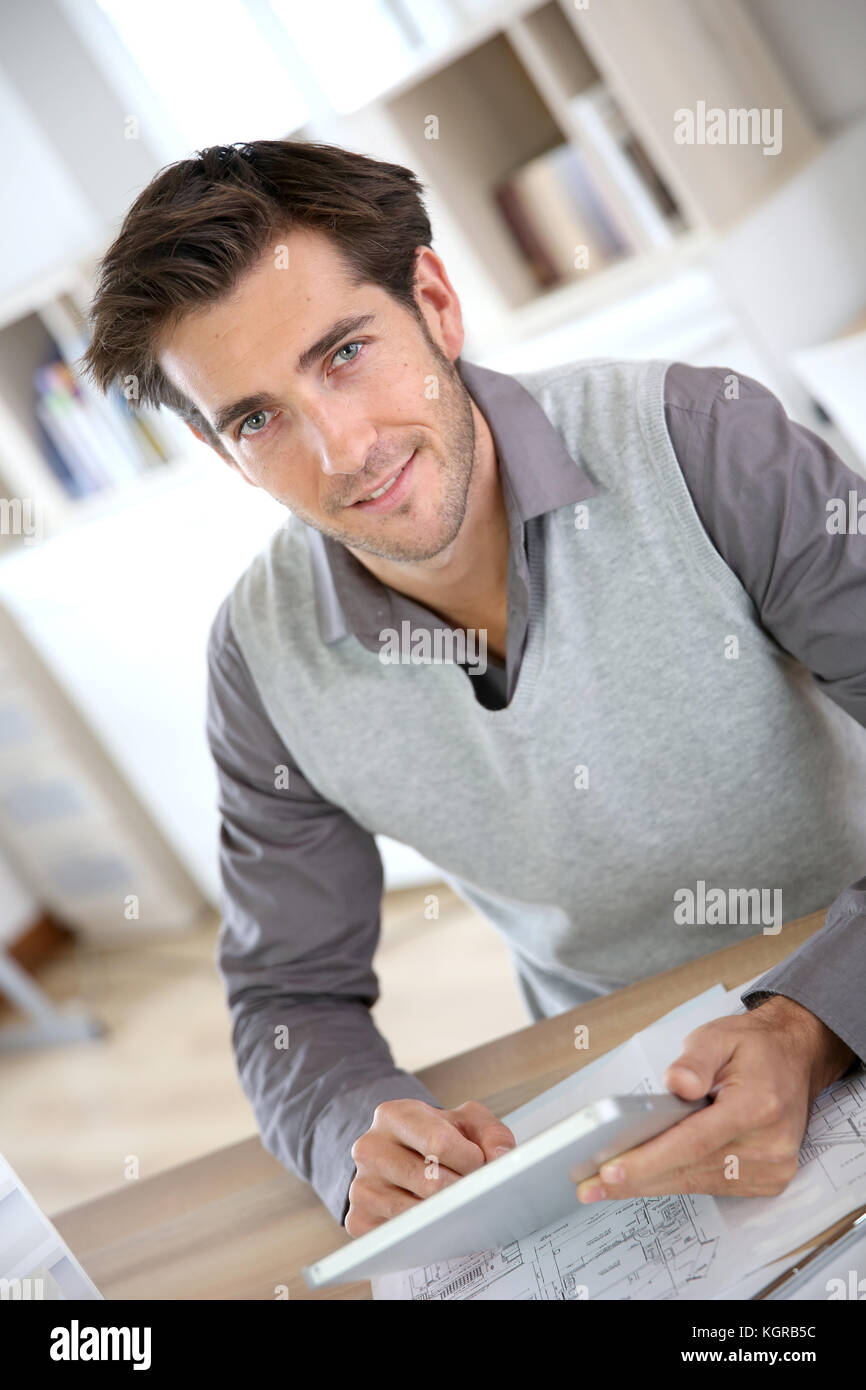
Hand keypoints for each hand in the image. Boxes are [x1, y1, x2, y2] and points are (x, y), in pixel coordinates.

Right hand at [345, 1098, 515, 1236]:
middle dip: (462, 1192)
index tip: (481, 1168)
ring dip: (446, 1216)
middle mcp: (369, 1148)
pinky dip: (424, 1236)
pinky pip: (398, 1239)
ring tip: (457, 1206)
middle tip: (475, 1193)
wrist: (399, 1157)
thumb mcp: (466, 1122)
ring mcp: (360, 1186)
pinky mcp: (358, 1220)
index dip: (471, 1161)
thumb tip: (501, 1157)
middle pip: (429, 1182)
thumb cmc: (436, 1138)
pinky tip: (433, 1225)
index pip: (438, 1144)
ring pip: (415, 1214)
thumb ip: (491, 1132)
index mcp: (393, 1115)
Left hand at [574, 995, 854, 1203]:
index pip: (694, 1141)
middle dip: (636, 1178)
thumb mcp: (720, 1035)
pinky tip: (645, 1178)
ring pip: (697, 1183)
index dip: (649, 1159)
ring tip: (607, 1185)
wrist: (795, 1059)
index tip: (611, 1171)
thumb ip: (695, 1059)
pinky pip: (711, 1186)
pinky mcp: (768, 1180)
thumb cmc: (753, 1048)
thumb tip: (676, 1083)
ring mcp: (772, 1168)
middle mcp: (769, 1144)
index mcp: (758, 1106)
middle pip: (689, 1169)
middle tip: (591, 1186)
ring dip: (651, 1184)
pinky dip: (676, 1181)